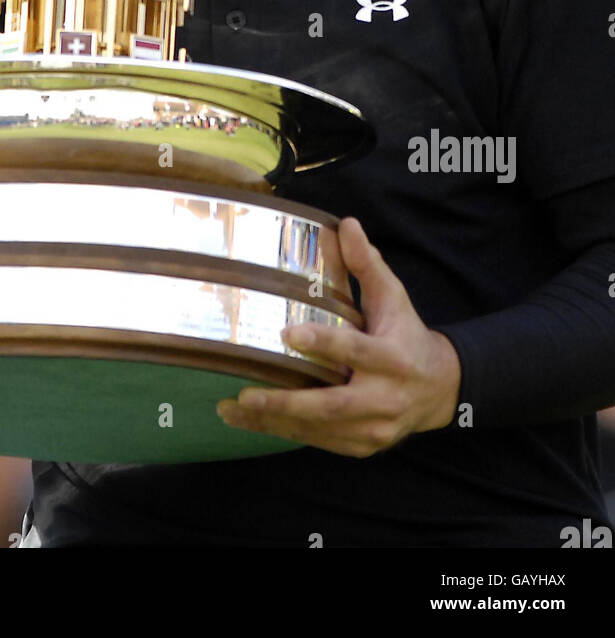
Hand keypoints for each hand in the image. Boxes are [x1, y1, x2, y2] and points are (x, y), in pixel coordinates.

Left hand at [216, 217, 461, 455]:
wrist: (439, 389)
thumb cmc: (406, 334)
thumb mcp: (393, 296)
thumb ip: (367, 264)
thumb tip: (345, 223)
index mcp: (393, 357)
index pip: (355, 350)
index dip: (323, 344)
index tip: (287, 335)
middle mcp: (384, 397)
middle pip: (333, 404)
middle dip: (288, 402)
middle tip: (247, 393)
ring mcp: (374, 428)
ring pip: (319, 428)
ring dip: (273, 421)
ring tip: (230, 409)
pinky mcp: (362, 446)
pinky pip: (319, 440)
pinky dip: (284, 431)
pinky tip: (251, 422)